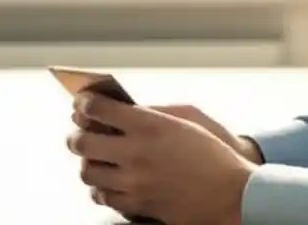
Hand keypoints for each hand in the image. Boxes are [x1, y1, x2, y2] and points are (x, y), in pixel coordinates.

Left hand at [66, 93, 258, 224]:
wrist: (231, 194)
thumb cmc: (213, 153)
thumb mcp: (187, 117)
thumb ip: (152, 111)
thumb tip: (125, 110)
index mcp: (148, 124)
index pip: (97, 108)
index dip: (84, 103)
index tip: (82, 103)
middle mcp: (135, 152)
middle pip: (82, 141)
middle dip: (75, 135)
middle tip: (79, 133)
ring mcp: (134, 181)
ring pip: (88, 172)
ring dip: (87, 163)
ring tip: (94, 159)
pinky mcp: (137, 205)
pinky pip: (103, 196)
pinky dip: (101, 188)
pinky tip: (109, 181)